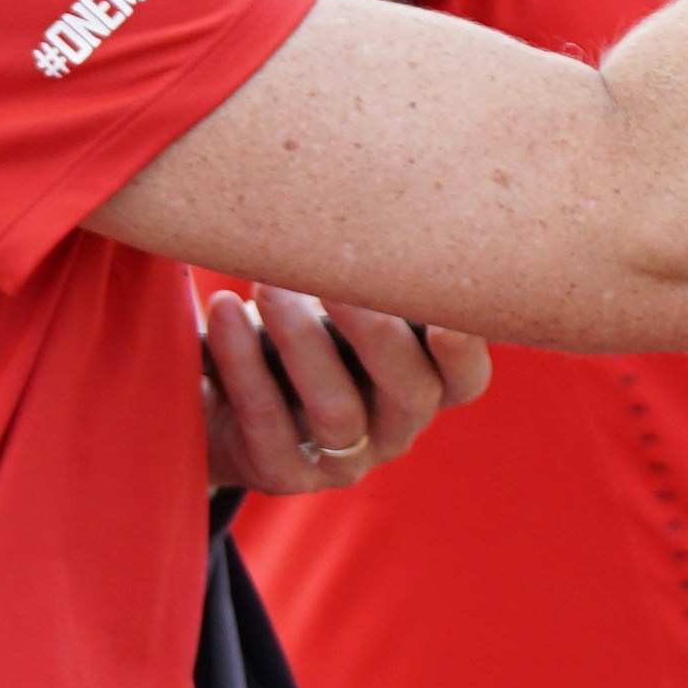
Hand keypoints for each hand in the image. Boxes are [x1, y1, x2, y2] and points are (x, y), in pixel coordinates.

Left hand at [196, 280, 491, 497]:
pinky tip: (224, 312)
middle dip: (375, 332)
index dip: (463, 351)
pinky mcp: (283, 473)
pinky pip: (266, 419)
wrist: (221, 400)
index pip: (465, 380)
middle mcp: (395, 430)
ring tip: (268, 285)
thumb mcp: (342, 311)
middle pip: (409, 393)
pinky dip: (244, 361)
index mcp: (425, 388)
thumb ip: (369, 282)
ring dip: (301, 340)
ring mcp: (342, 461)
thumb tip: (375, 215)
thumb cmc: (302, 332)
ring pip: (336, 409)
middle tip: (337, 279)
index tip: (445, 313)